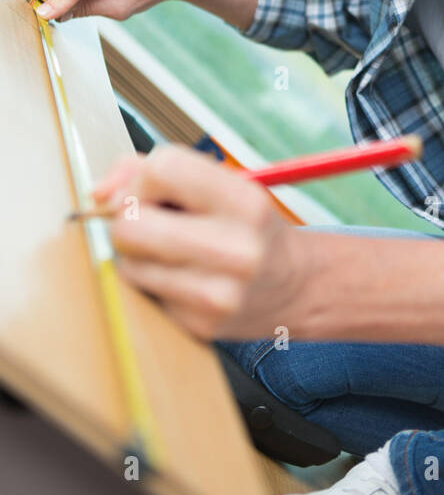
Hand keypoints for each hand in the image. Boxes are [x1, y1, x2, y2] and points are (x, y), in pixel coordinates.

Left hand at [92, 146, 306, 341]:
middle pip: (130, 224)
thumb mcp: (220, 183)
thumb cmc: (247, 226)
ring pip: (128, 263)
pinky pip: (142, 294)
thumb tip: (98, 193)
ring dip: (136, 254)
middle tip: (149, 222)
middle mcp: (237, 249)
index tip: (152, 190)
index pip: (163, 169)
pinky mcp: (199, 325)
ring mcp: (217, 294)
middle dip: (128, 219)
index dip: (143, 178)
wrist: (295, 285)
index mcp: (246, 202)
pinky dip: (150, 282)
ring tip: (169, 251)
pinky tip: (179, 278)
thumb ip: (153, 170)